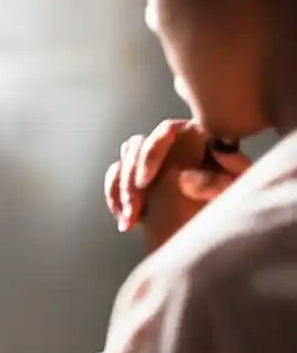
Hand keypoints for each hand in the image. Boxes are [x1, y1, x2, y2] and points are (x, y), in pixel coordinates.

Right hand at [104, 120, 250, 244]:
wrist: (223, 218)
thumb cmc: (236, 194)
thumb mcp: (238, 185)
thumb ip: (223, 174)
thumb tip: (185, 175)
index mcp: (196, 135)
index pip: (165, 132)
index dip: (151, 154)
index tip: (144, 181)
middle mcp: (170, 143)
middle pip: (136, 147)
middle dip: (129, 182)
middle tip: (134, 211)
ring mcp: (150, 160)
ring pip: (122, 164)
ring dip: (120, 193)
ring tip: (129, 221)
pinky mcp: (136, 178)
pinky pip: (114, 180)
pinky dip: (114, 199)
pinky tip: (124, 220)